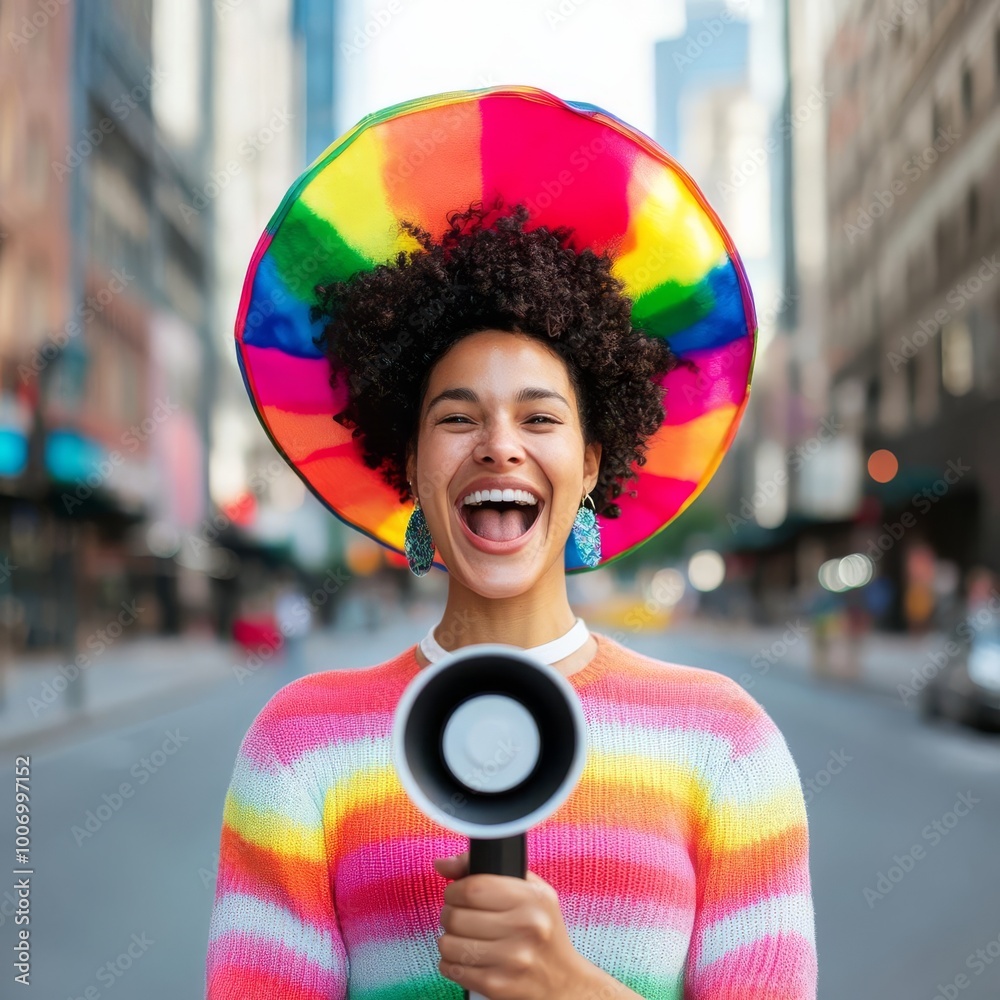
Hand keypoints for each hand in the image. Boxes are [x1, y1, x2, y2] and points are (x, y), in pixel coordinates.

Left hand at [432, 850, 587, 999]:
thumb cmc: (543, 929)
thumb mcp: (530, 890)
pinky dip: (450, 963)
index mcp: (532, 899)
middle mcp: (524, 928)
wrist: (565, 981)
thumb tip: (442, 864)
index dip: (454, 889)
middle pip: (456, 916)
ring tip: (461, 937)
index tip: (455, 894)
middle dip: (449, 914)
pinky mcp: (498, 986)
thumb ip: (487, 869)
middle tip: (458, 916)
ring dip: (447, 940)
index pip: (473, 888)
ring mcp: (511, 960)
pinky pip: (452, 969)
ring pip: (449, 944)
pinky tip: (466, 958)